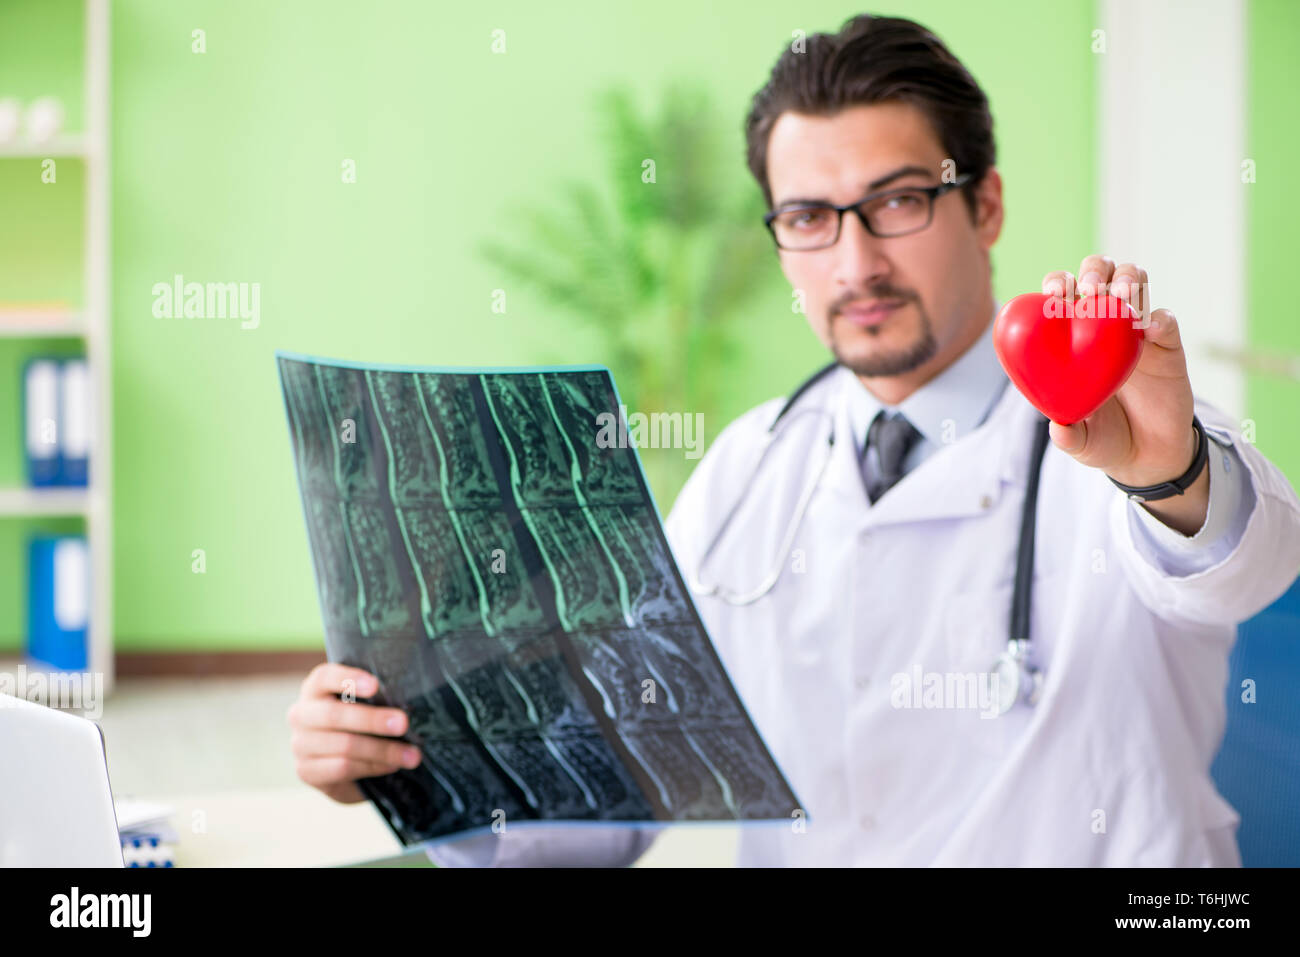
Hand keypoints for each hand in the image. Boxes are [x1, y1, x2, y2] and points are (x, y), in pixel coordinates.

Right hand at [287, 662, 419, 803]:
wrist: (341, 763)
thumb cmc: (358, 722)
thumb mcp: (364, 704)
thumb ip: (375, 697)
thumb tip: (407, 698)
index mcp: (315, 688)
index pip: (325, 677)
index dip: (348, 679)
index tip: (375, 685)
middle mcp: (301, 714)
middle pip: (334, 715)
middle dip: (373, 720)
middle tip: (403, 723)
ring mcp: (300, 744)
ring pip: (344, 746)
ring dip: (382, 750)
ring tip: (411, 755)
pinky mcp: (306, 771)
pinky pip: (343, 768)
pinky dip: (373, 767)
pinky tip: (392, 765)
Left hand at [1040, 255, 1208, 534]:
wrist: (1152, 454)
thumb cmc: (1106, 438)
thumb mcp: (1083, 442)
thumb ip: (1069, 436)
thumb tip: (1057, 429)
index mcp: (1073, 337)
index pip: (1062, 296)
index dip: (1056, 285)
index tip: (1052, 296)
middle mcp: (1104, 325)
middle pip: (1100, 275)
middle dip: (1094, 271)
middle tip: (1090, 289)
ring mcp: (1137, 332)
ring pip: (1136, 284)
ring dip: (1128, 280)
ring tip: (1120, 296)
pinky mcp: (1168, 345)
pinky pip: (1166, 321)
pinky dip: (1159, 319)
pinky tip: (1148, 328)